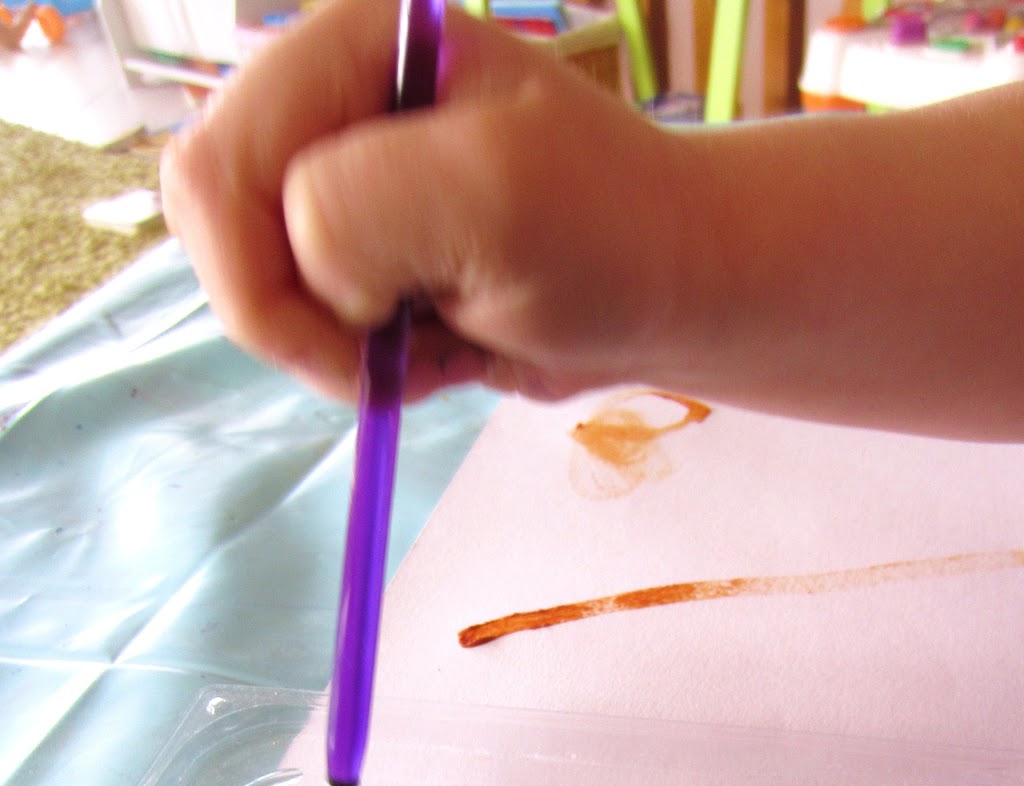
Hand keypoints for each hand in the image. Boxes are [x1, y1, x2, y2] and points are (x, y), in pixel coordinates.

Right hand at [160, 0, 683, 404]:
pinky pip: (306, 321)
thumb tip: (306, 263)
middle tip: (391, 352)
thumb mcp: (492, 198)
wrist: (672, 290)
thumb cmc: (609, 234)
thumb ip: (359, 207)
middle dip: (297, 318)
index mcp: (346, 49)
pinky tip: (438, 346)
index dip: (266, 276)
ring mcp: (341, 179)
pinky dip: (363, 362)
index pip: (215, 169)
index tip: (366, 331)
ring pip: (258, 285)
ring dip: (337, 347)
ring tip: (435, 339)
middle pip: (219, 228)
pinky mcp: (362, 249)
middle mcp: (328, 103)